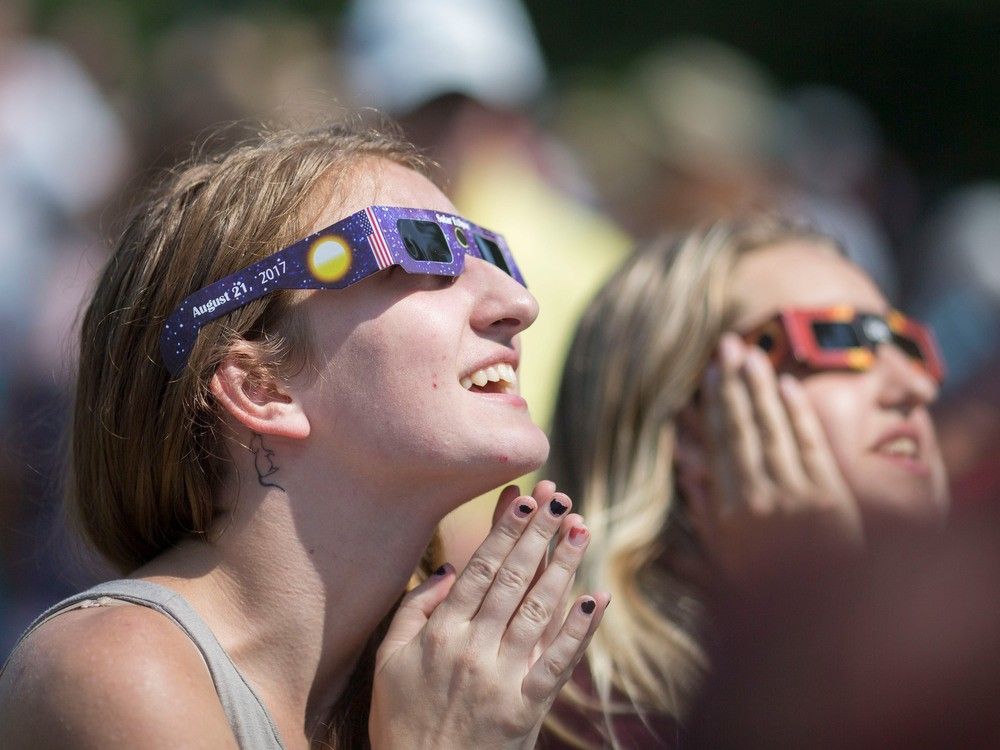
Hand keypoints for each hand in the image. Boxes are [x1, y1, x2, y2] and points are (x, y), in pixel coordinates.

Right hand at [370, 482, 608, 749]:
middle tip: (558, 499)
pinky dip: (580, 626)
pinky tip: (597, 596)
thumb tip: (448, 571)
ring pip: (540, 609)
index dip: (504, 532)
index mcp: (440, 633)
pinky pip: (559, 659)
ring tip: (582, 530)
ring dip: (564, 566)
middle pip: (513, 579)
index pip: (479, 569)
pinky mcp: (528, 705)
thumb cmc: (401, 722)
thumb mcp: (388, 662)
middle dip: (539, 535)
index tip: (523, 501)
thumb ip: (413, 611)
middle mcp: (473, 647)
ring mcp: (503, 676)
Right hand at [677, 333, 862, 584]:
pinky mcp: (829, 497)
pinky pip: (809, 446)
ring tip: (751, 352)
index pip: (717, 446)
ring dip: (760, 388)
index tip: (708, 376)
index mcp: (727, 514)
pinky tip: (788, 385)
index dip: (712, 408)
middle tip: (726, 345)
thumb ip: (704, 513)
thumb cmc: (769, 593)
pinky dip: (798, 414)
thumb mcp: (723, 560)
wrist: (826, 623)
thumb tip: (686, 467)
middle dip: (733, 384)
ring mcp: (793, 495)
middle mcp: (755, 498)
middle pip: (742, 429)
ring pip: (772, 429)